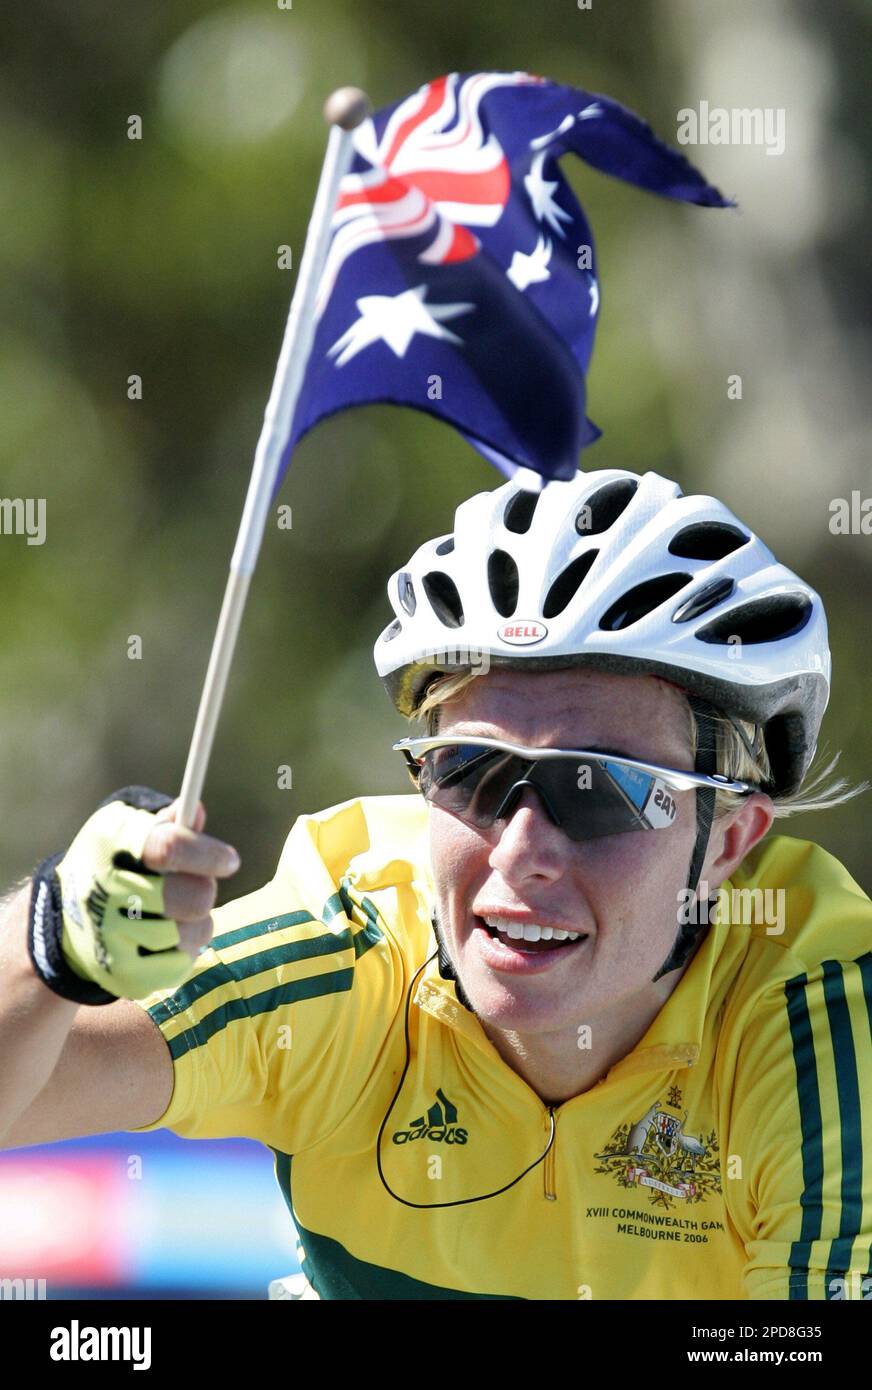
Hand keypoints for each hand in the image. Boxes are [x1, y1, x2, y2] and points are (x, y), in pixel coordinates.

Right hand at [29, 787, 239, 1002]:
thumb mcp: (126, 832)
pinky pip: (182, 963)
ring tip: (174, 914)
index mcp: (111, 846)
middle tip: (197, 886)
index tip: (229, 861)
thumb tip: (198, 812)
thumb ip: (165, 824)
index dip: (207, 854)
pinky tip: (163, 939)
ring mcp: (115, 938)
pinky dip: (182, 950)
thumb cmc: (109, 865)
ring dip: (196, 921)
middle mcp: (108, 893)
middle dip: (204, 889)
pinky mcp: (126, 975)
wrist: (65, 920)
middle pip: (194, 898)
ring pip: (196, 932)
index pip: (169, 848)